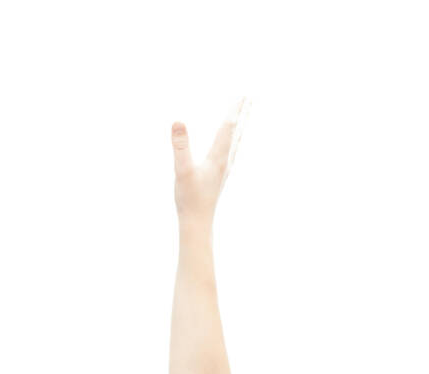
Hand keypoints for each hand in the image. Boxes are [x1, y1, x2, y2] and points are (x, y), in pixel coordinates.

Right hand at [171, 96, 250, 221]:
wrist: (198, 224)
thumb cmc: (190, 199)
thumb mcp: (182, 170)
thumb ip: (180, 146)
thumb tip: (178, 122)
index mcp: (218, 157)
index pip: (228, 127)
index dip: (235, 110)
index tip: (243, 94)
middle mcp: (224, 161)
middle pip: (237, 132)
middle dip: (242, 114)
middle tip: (250, 97)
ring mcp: (223, 170)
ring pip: (235, 142)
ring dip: (240, 127)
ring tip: (244, 115)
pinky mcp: (218, 177)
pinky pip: (230, 152)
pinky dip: (233, 141)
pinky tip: (231, 144)